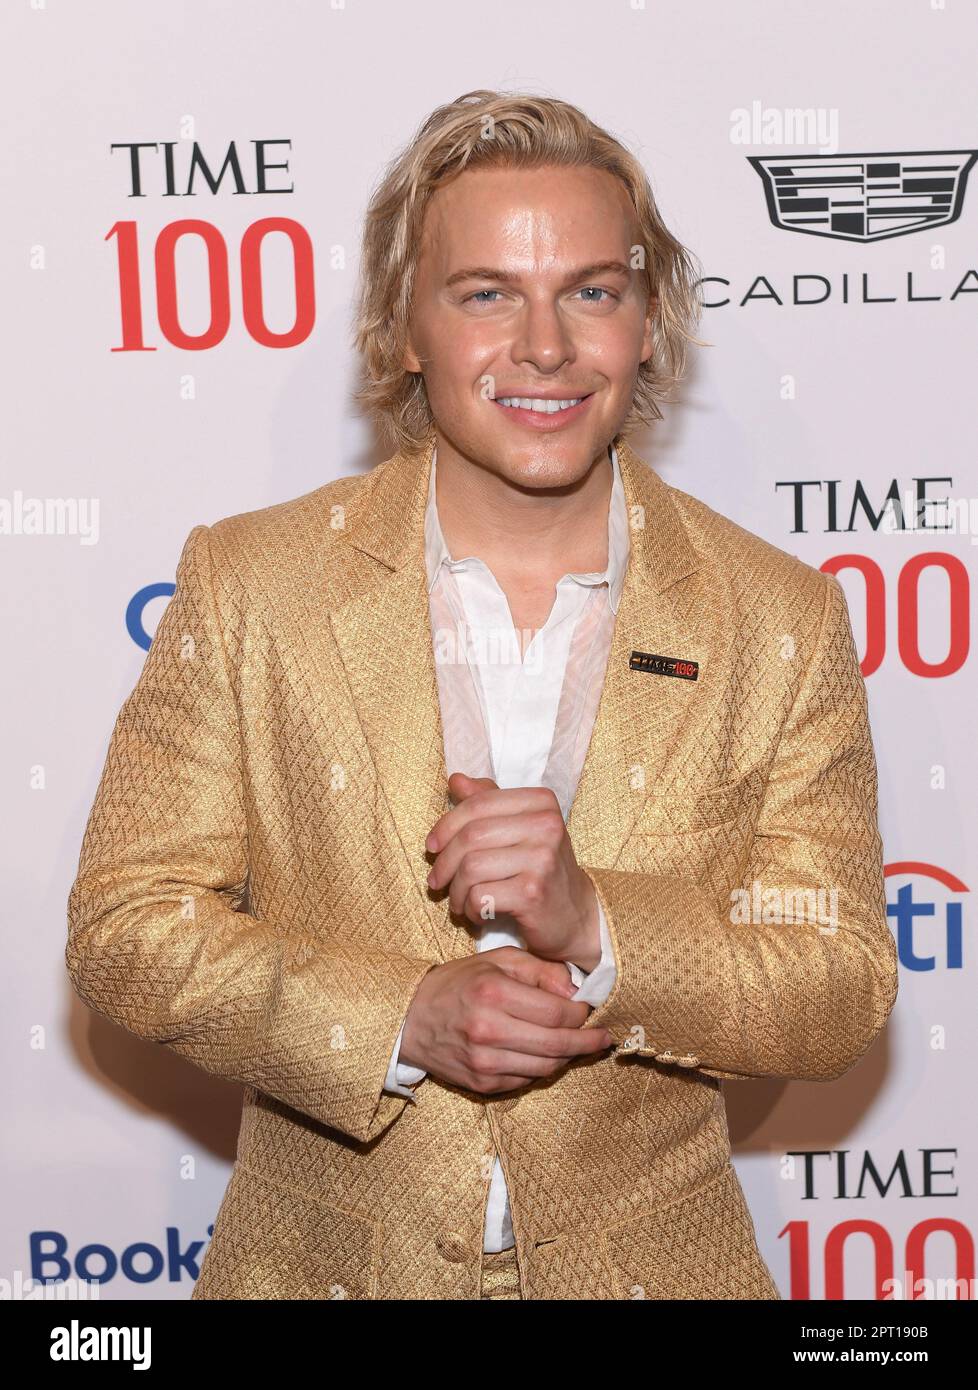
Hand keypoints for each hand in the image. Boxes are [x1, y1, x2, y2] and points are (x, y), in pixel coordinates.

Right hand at [400, 946, 612, 1092]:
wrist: (409, 1019)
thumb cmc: (457, 984)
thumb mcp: (496, 960)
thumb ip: (539, 970)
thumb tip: (575, 992)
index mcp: (493, 994)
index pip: (556, 1013)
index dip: (582, 1014)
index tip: (590, 1011)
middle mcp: (489, 1031)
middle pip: (557, 1044)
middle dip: (587, 1042)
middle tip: (602, 1038)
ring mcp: (484, 1063)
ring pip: (546, 1068)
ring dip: (569, 1058)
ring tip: (580, 1046)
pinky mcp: (481, 1085)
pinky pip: (526, 1080)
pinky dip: (543, 1069)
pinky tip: (548, 1056)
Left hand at [425, 772, 602, 968]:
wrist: (575, 916)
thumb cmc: (540, 870)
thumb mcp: (520, 829)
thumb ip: (489, 802)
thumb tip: (455, 779)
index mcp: (541, 802)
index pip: (478, 803)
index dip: (445, 825)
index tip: (432, 847)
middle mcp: (546, 825)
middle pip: (470, 836)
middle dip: (444, 863)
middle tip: (436, 882)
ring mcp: (542, 859)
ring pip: (471, 868)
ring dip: (456, 891)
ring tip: (459, 902)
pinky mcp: (533, 893)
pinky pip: (479, 896)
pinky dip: (470, 909)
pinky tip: (479, 914)